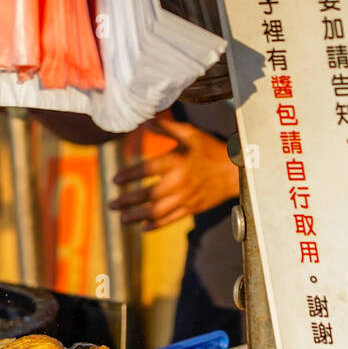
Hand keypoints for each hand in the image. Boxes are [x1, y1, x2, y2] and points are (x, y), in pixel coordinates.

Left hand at [109, 117, 238, 229]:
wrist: (236, 171)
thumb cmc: (211, 149)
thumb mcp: (191, 134)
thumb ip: (167, 128)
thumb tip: (145, 121)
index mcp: (177, 161)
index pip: (148, 169)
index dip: (130, 175)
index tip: (115, 180)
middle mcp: (179, 182)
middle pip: (148, 194)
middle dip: (128, 201)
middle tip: (112, 204)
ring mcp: (185, 198)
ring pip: (157, 211)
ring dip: (137, 216)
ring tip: (122, 219)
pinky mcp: (192, 209)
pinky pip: (171, 220)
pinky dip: (156, 225)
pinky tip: (143, 227)